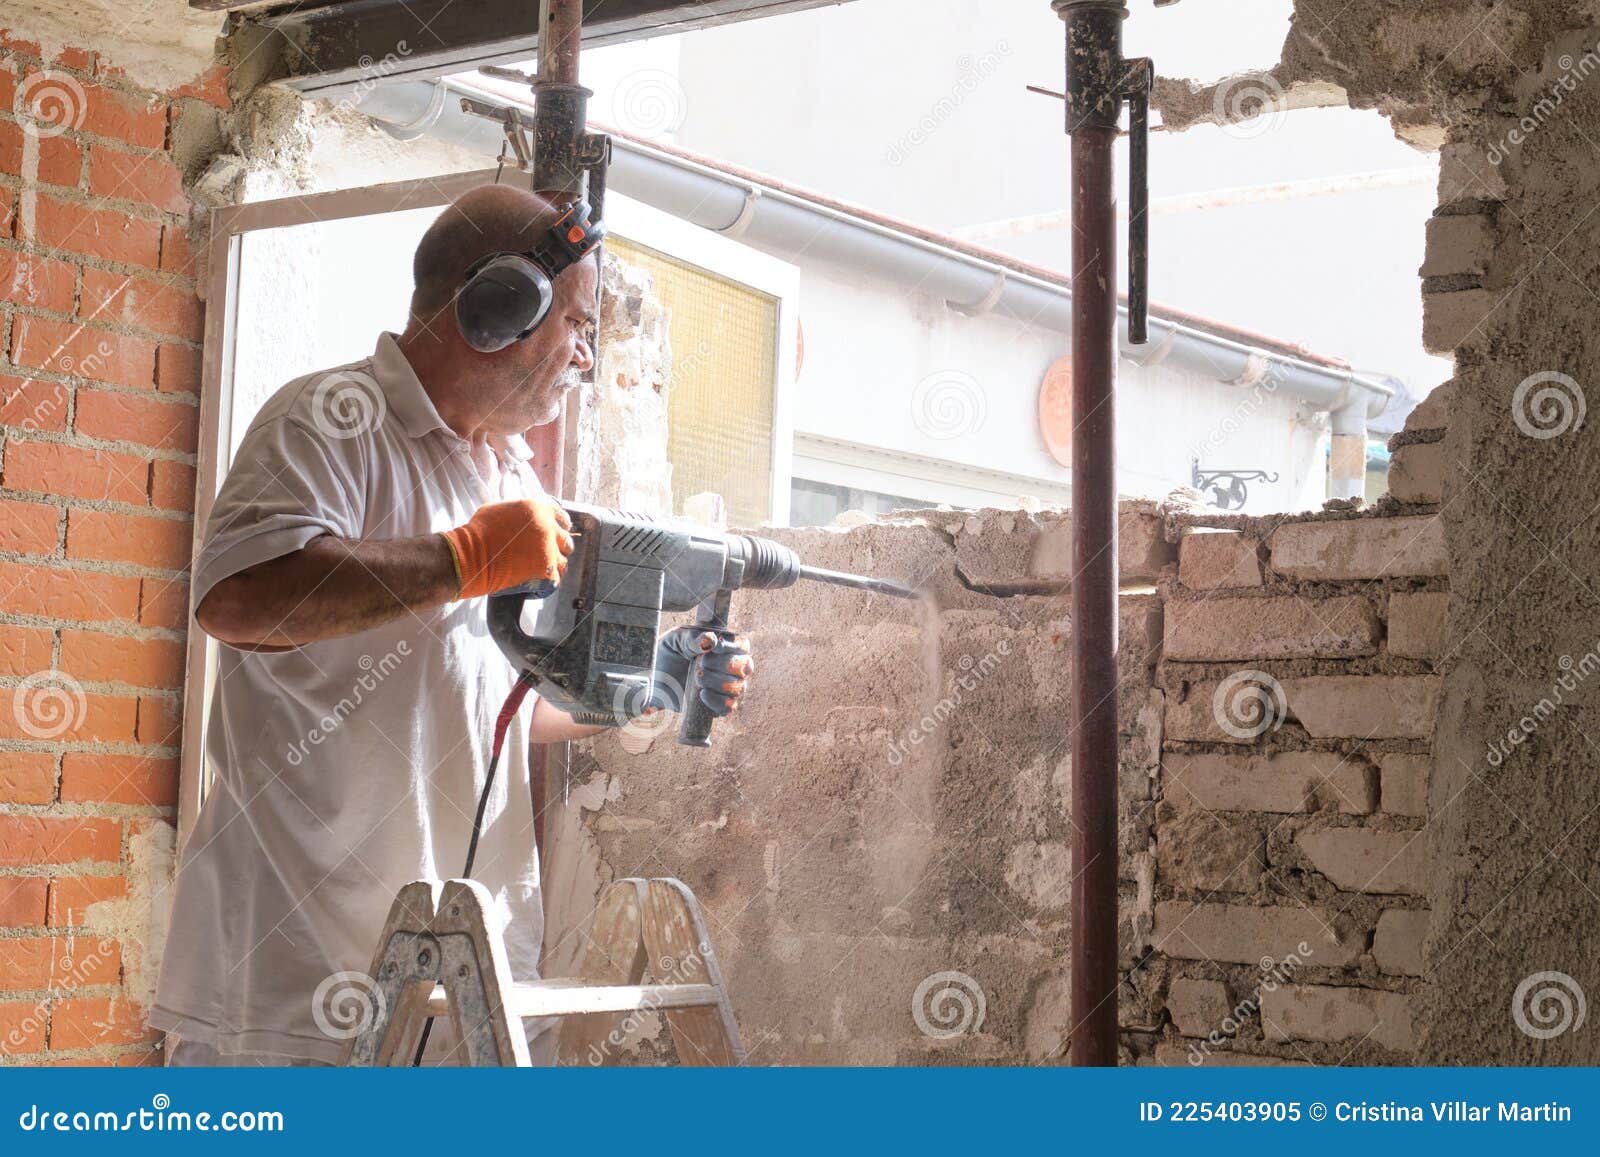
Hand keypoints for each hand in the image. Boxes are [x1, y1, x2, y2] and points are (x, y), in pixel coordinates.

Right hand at [439, 498, 573, 599]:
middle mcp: (548, 528)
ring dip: (554, 567)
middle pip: (566, 541)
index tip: (555, 535)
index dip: (559, 528)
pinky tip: (536, 584)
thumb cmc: (478, 532)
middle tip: (547, 555)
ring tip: (541, 571)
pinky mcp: (546, 571)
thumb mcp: (498, 510)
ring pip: (563, 562)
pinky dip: (547, 584)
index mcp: (538, 510)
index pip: (562, 518)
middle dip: (558, 548)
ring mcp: (549, 550)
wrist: (471, 555)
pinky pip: (555, 580)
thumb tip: (520, 516)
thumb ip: (516, 512)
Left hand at [650, 629, 753, 716]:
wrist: (652, 678)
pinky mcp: (718, 706)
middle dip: (724, 665)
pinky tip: (702, 694)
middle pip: (745, 666)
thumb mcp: (677, 640)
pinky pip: (730, 707)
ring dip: (719, 683)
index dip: (735, 646)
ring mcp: (726, 688)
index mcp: (724, 647)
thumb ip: (693, 638)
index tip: (716, 647)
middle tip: (701, 664)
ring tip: (697, 678)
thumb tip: (711, 640)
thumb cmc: (668, 653)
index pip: (743, 645)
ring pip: (739, 687)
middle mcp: (730, 668)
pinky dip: (717, 701)